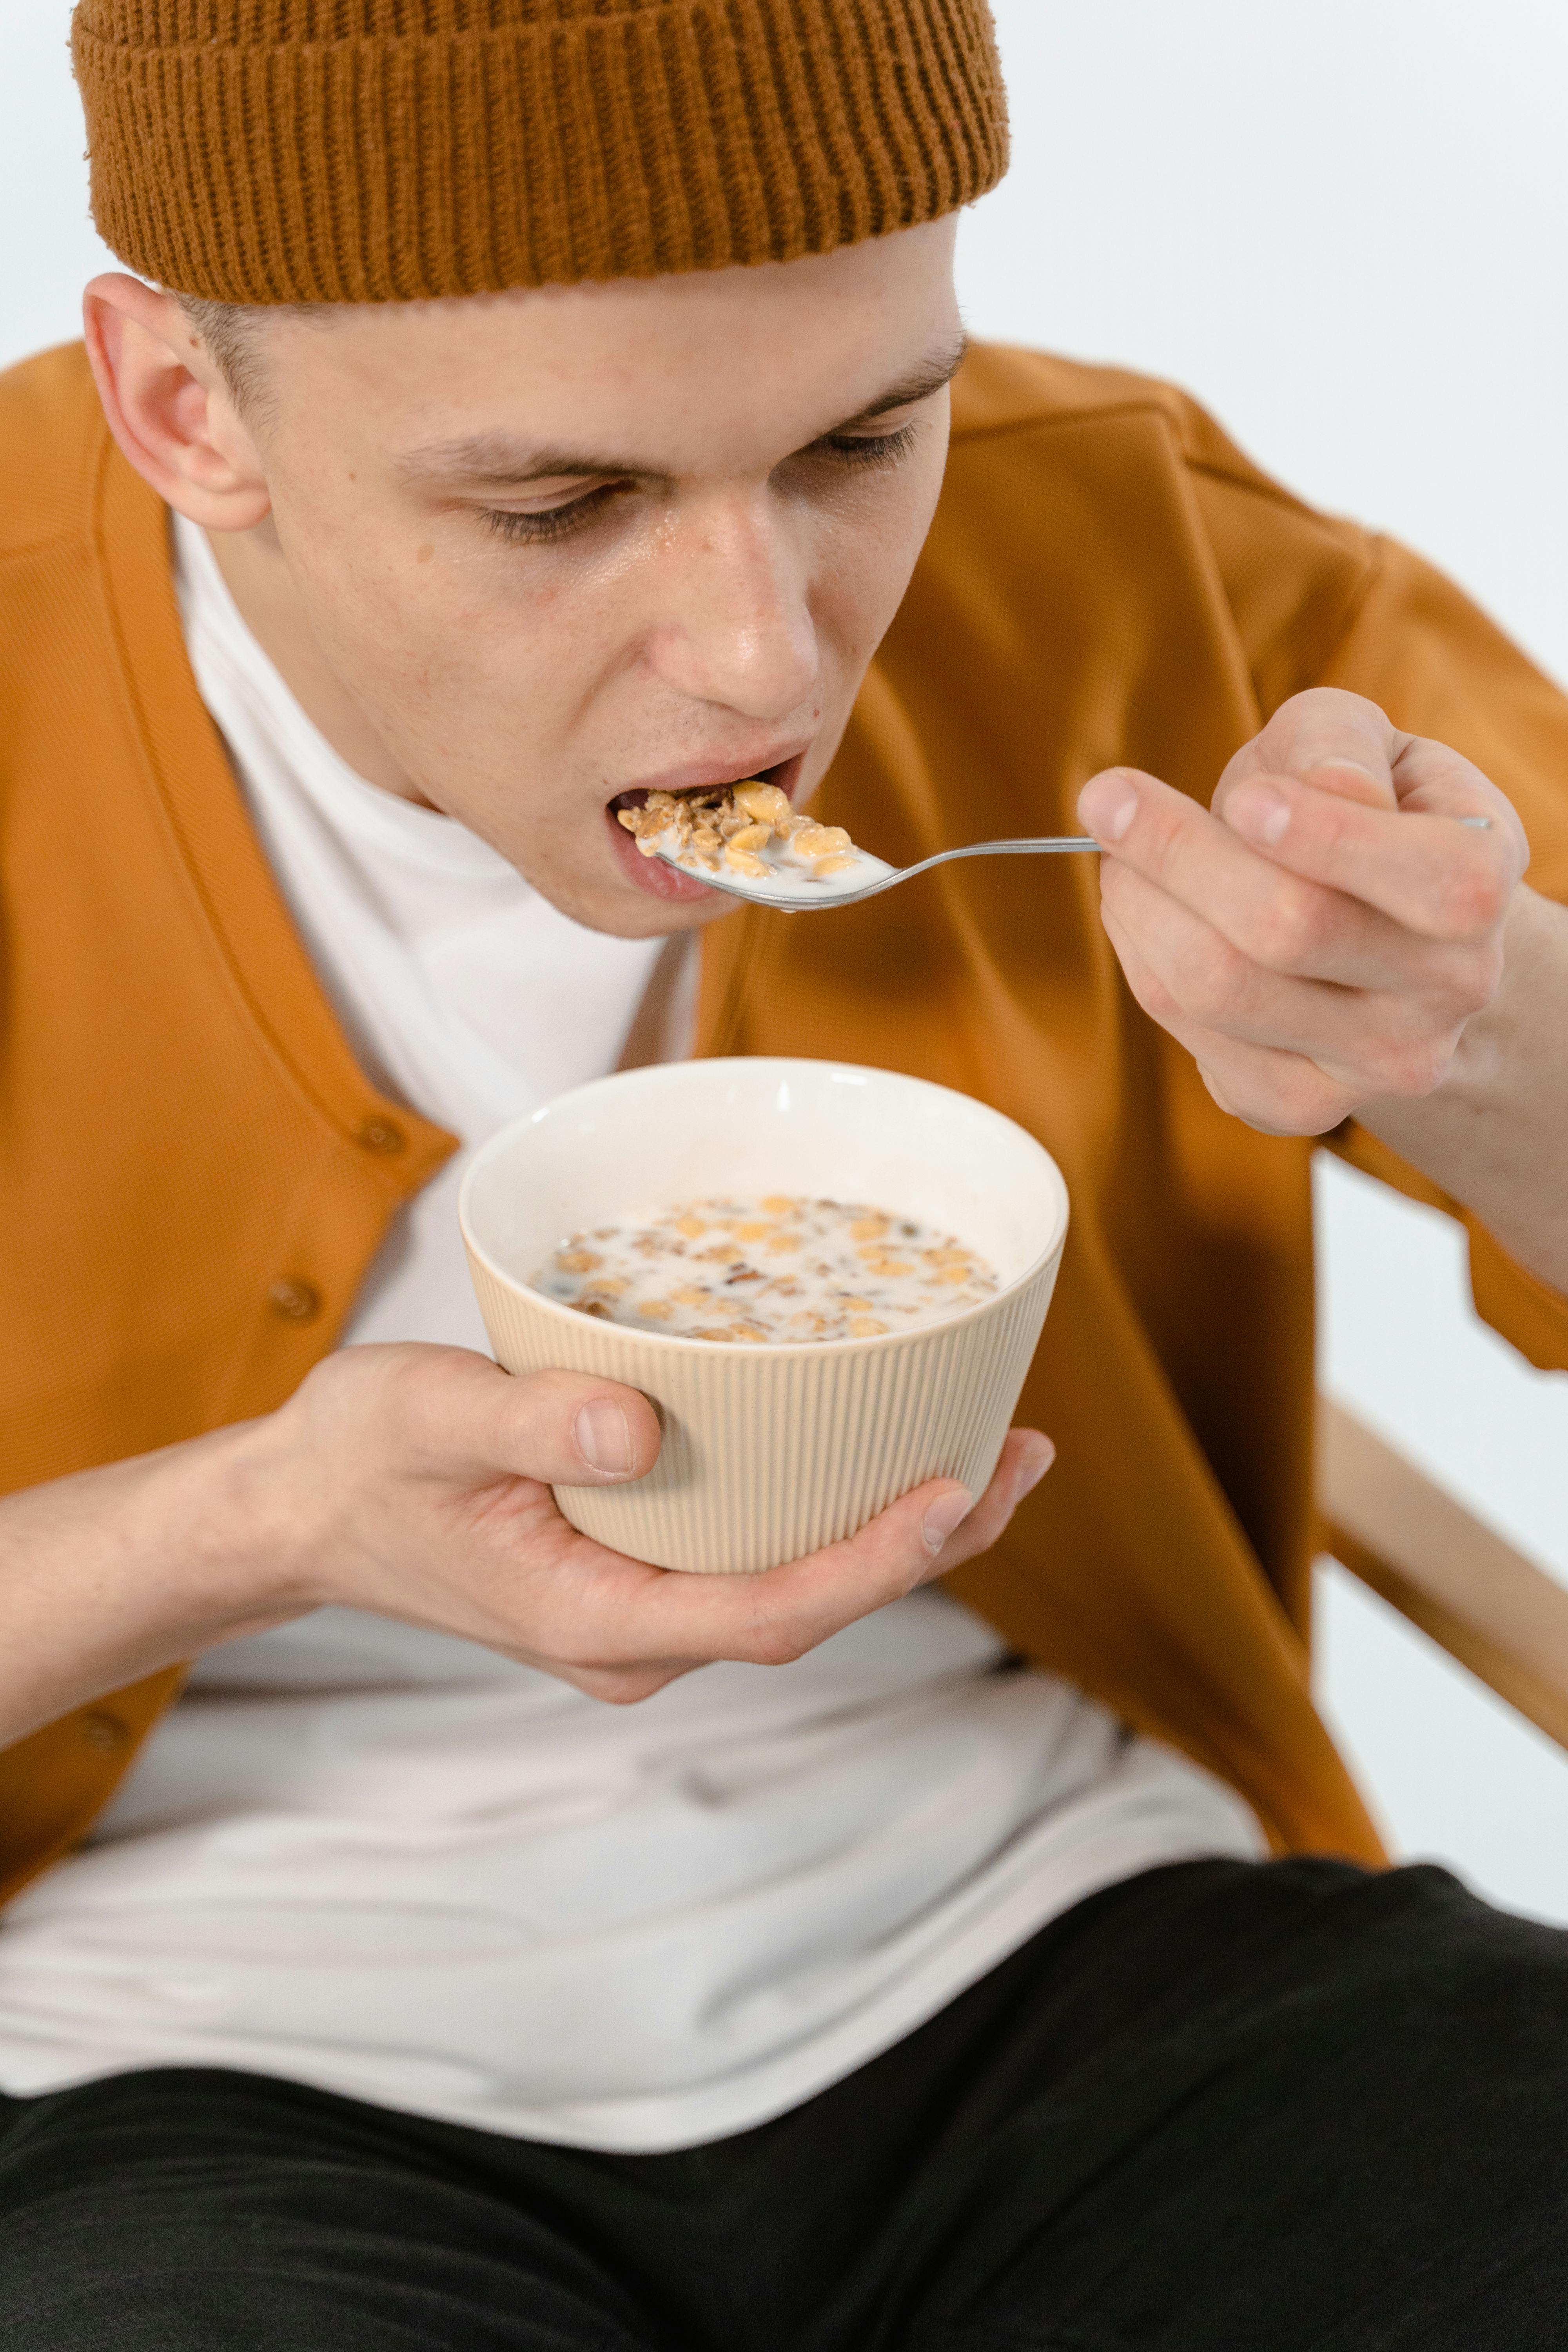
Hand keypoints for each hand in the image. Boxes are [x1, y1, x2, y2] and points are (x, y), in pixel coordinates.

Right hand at [263, 1343, 1054, 1703]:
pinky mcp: (640, 1575)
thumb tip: (639, 1427)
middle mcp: (636, 1636)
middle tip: (1023, 1452)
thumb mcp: (428, 1417)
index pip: (772, 1610)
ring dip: (897, 1529)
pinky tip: (879, 1454)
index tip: (957, 1492)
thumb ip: (531, 1421)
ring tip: (993, 1450)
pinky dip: (832, 1512)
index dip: (877, 1563)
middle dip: (927, 1543)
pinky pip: (762, 1557)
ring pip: (797, 1584)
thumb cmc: (360, 1459)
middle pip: (813, 1605)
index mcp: (596, 1617)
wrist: (305, 1506)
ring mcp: (641, 1614)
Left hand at [1076, 687, 1530, 1134]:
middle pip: (1289, 929)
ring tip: (1119, 854)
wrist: (1392, 937)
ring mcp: (1375, 1062)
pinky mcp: (1299, 1105)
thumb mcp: (1371, 745)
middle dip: (1176, 853)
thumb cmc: (1370, 815)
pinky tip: (1143, 915)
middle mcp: (1447, 989)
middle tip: (1107, 800)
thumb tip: (1317, 788)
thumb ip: (1341, 747)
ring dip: (1140, 905)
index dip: (1320, 834)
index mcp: (1482, 885)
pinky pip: (1189, 1030)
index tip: (1239, 797)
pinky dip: (1141, 958)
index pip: (1426, 878)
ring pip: (1219, 985)